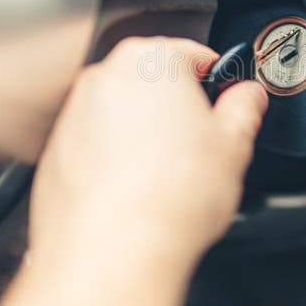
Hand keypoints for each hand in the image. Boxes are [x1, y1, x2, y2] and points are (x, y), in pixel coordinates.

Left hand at [0, 37, 268, 305]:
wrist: (113, 252)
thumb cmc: (169, 197)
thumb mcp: (234, 144)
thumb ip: (245, 108)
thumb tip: (249, 97)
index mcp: (151, 60)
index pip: (194, 53)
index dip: (218, 79)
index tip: (227, 100)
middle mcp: (105, 77)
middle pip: (155, 80)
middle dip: (179, 106)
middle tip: (201, 144)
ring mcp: (75, 113)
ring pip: (124, 112)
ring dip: (146, 131)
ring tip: (168, 174)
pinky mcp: (57, 150)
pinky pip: (97, 143)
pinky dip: (116, 158)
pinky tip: (138, 189)